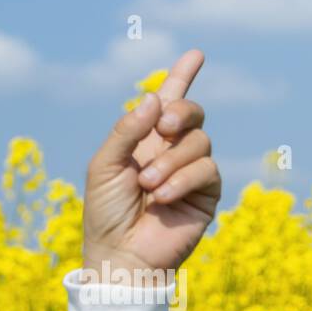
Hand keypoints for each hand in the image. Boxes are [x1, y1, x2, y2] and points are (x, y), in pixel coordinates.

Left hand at [81, 49, 220, 282]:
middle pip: (190, 112)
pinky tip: (161, 197)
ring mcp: (190, 171)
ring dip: (170, 160)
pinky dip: (182, 179)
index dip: (182, 77)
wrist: (119, 255)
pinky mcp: (206, 193)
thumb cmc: (105, 214)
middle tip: (162, 128)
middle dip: (180, 112)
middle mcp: (169, 152)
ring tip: (148, 185)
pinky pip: (207, 169)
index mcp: (143, 142)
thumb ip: (126, 131)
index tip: (195, 55)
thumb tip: (153, 98)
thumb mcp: (104, 167)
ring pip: (199, 141)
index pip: (167, 103)